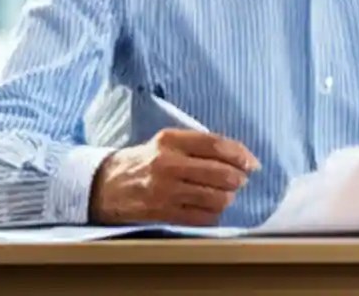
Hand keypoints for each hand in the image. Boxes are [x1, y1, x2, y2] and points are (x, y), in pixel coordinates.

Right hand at [88, 128, 260, 225]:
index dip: (240, 154)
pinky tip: (210, 208)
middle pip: (220, 173)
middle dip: (238, 178)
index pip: (215, 144)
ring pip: (216, 197)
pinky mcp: (164, 213)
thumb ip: (197, 145)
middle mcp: (168, 164)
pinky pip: (203, 217)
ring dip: (227, 197)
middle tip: (240, 180)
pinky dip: (214, 213)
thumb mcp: (165, 142)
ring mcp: (166, 191)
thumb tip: (238, 156)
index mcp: (169, 140)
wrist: (106, 185)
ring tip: (225, 194)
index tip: (252, 163)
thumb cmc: (143, 161)